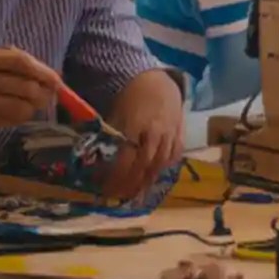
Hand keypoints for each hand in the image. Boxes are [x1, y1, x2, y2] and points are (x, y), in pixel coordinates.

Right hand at [0, 48, 60, 133]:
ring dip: (32, 108)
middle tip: (46, 97)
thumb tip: (46, 73)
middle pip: (28, 86)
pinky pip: (10, 120)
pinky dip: (19, 118)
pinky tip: (13, 115)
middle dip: (43, 94)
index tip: (56, 81)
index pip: (25, 63)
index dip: (46, 73)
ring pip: (23, 107)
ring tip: (27, 106)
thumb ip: (7, 62)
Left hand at [103, 71, 185, 199]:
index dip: (116, 176)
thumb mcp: (116, 114)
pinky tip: (155, 175)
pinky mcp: (180, 133)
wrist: (157, 82)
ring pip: (160, 163)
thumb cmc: (130, 98)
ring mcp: (169, 133)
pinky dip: (165, 167)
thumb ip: (110, 136)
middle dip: (132, 183)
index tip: (107, 189)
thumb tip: (99, 160)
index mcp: (134, 126)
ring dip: (148, 180)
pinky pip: (174, 155)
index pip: (125, 158)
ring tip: (138, 195)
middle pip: (144, 164)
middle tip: (122, 197)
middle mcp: (154, 132)